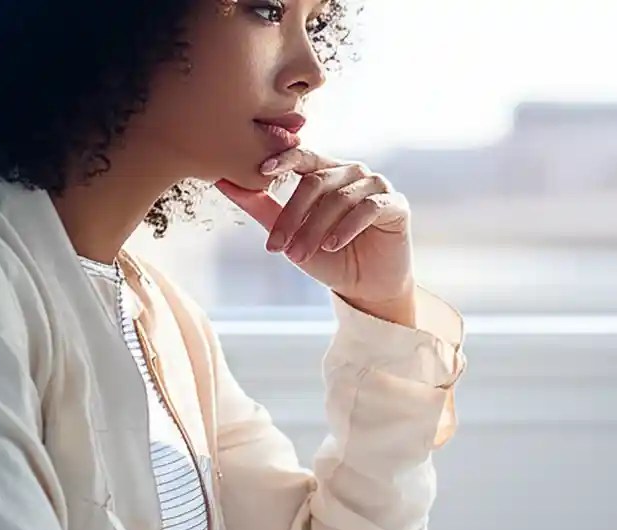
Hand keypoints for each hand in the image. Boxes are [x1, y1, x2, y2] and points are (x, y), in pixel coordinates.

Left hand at [214, 147, 415, 324]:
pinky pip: (368, 209)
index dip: (284, 159)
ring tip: (300, 256)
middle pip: (317, 181)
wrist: (367, 287)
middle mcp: (352, 173)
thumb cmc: (328, 257)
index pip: (303, 156)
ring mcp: (376, 185)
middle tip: (277, 248)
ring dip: (315, 229)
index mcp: (326, 172)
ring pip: (339, 198)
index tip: (262, 172)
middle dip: (293, 216)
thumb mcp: (290, 233)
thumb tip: (221, 180)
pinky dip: (346, 228)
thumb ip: (261, 206)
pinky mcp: (396, 204)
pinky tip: (332, 245)